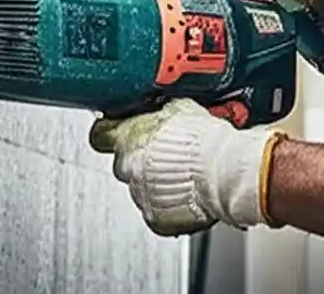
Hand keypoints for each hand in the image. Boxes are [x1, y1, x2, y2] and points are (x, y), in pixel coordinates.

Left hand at [89, 99, 285, 235]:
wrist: (223, 171)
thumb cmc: (204, 139)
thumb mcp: (180, 108)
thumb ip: (159, 111)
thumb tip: (159, 106)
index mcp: (127, 138)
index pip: (99, 135)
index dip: (109, 132)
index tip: (116, 131)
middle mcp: (127, 167)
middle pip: (124, 163)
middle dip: (141, 159)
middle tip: (166, 155)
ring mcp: (139, 195)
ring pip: (142, 188)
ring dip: (158, 182)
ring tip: (186, 175)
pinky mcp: (155, 218)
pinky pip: (157, 211)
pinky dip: (170, 206)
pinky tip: (189, 195)